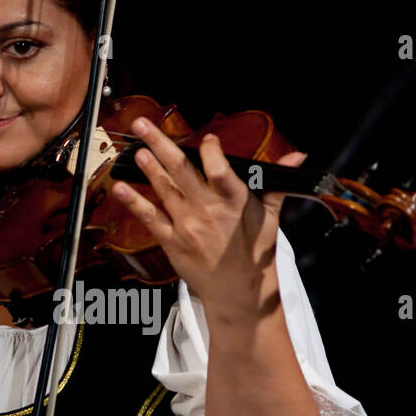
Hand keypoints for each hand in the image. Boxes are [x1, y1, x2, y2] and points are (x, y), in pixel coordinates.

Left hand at [112, 118, 305, 315]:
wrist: (239, 291)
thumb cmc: (255, 253)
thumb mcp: (270, 216)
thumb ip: (277, 183)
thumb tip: (296, 158)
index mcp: (234, 201)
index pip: (219, 168)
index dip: (210, 149)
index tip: (207, 138)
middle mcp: (208, 210)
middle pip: (181, 170)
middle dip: (160, 143)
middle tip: (143, 124)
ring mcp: (187, 226)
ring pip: (164, 188)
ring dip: (148, 166)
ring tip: (136, 148)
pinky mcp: (172, 241)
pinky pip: (150, 218)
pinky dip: (133, 202)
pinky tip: (119, 188)